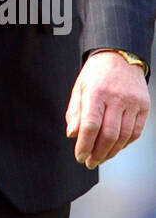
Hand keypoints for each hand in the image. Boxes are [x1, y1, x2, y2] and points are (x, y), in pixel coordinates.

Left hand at [65, 51, 148, 168]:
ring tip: (101, 157)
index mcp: (96, 91)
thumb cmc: (97, 73)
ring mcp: (133, 102)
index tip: (80, 156)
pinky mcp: (144, 106)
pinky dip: (125, 144)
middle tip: (90, 162)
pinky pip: (135, 132)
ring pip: (123, 136)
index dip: (85, 144)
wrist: (121, 56)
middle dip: (98, 153)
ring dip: (111, 152)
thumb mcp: (80, 86)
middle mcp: (116, 97)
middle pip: (109, 134)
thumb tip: (73, 134)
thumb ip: (75, 111)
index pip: (91, 124)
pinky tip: (116, 147)